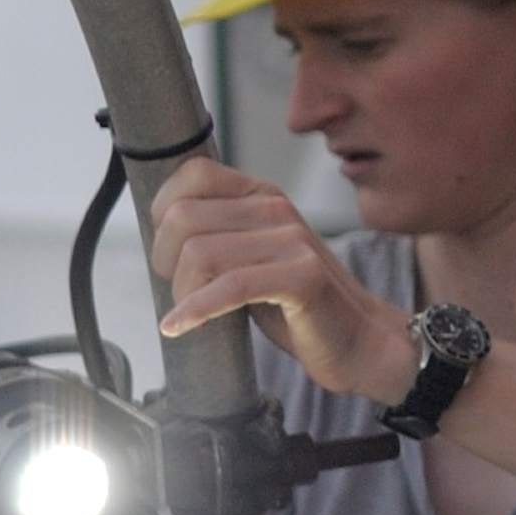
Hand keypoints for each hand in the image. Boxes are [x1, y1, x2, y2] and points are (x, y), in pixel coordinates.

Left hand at [147, 158, 415, 406]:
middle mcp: (276, 209)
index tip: (166, 250)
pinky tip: (178, 327)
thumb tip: (156, 234)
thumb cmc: (295, 306)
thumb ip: (215, 236)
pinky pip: (229, 286)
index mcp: (262, 196)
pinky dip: (194, 310)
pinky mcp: (302, 277)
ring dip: (182, 292)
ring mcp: (292, 240)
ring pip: (200, 253)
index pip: (192, 174)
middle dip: (164, 261)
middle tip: (180, 290)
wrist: (359, 340)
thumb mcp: (249, 258)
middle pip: (183, 218)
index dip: (162, 211)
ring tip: (191, 313)